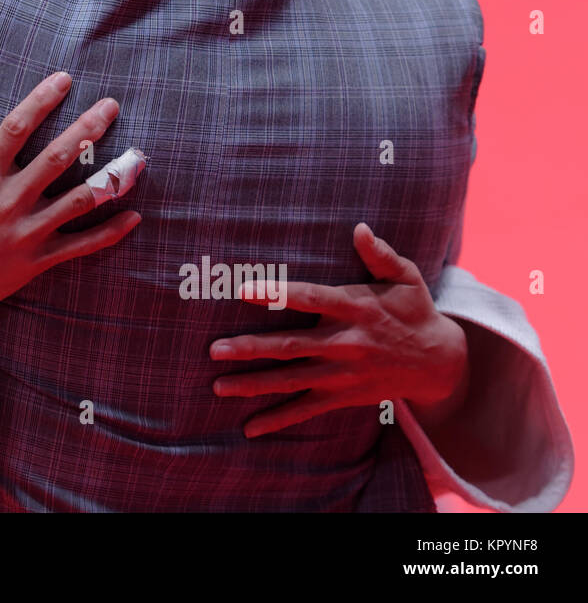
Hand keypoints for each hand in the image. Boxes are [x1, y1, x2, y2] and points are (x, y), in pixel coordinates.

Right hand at [0, 72, 142, 412]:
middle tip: (112, 106)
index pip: (15, 128)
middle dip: (87, 128)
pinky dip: (109, 233)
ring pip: (78, 201)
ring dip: (110, 178)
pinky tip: (134, 216)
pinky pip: (81, 246)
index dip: (41, 100)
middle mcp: (8, 201)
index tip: (64, 79)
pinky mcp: (37, 260)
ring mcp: (26, 232)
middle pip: (57, 158)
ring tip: (137, 158)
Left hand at [209, 223, 468, 436]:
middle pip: (291, 346)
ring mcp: (342, 375)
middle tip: (214, 349)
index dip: (278, 294)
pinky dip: (278, 420)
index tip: (243, 291)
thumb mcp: (406, 278)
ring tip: (218, 386)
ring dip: (253, 384)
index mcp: (355, 309)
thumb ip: (381, 255)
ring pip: (291, 381)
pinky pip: (306, 410)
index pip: (310, 298)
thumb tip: (360, 228)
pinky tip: (250, 428)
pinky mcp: (343, 396)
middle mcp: (345, 344)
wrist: (441, 363)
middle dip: (251, 348)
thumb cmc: (414, 311)